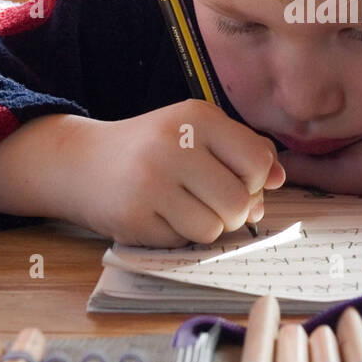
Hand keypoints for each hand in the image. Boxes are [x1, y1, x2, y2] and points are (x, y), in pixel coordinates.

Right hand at [59, 100, 285, 247]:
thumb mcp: (197, 132)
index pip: (257, 162)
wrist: (83, 163)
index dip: (255, 181)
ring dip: (207, 226)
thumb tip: (278, 179)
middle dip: (234, 211)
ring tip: (184, 207)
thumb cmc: (153, 148)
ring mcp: (151, 183)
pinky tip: (160, 216)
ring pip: (214, 228)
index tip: (237, 179)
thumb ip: (244, 148)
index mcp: (196, 117)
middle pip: (239, 202)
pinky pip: (183, 243)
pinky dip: (179, 236)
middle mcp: (173, 145)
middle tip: (212, 201)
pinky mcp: (134, 218)